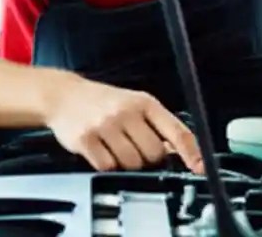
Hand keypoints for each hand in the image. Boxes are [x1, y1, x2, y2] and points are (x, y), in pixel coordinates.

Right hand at [41, 73, 202, 173]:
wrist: (63, 94)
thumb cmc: (102, 101)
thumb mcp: (134, 103)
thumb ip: (157, 125)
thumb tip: (182, 152)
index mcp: (144, 102)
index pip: (177, 130)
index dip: (191, 152)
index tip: (199, 167)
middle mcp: (126, 112)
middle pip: (154, 154)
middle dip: (147, 157)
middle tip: (133, 147)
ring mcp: (105, 125)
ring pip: (132, 164)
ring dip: (126, 163)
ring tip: (114, 147)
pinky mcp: (86, 140)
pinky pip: (107, 167)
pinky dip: (106, 165)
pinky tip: (100, 150)